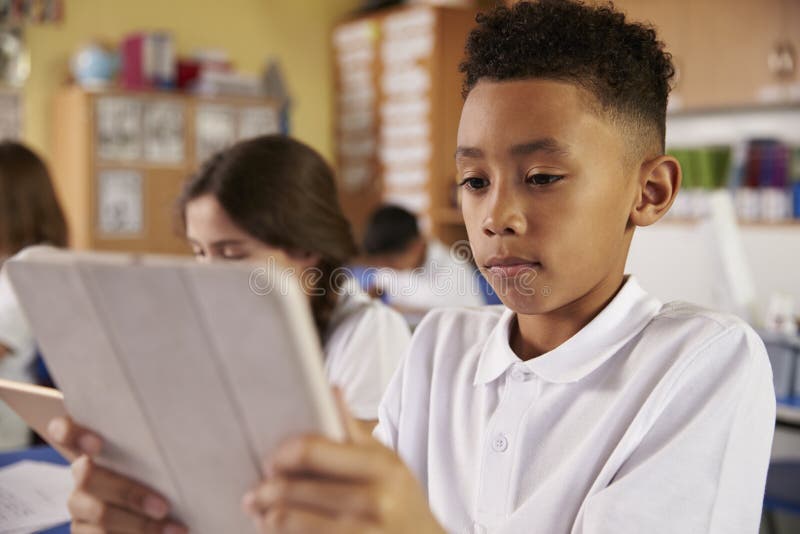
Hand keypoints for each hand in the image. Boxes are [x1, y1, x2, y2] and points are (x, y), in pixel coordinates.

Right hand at [48, 416, 186, 533]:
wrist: (164, 507)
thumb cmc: (164, 472)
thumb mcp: (160, 458)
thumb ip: (157, 449)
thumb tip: (192, 441)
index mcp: (94, 446)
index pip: (64, 430)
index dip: (71, 433)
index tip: (98, 444)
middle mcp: (82, 475)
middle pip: (89, 478)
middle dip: (129, 493)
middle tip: (164, 506)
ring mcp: (80, 506)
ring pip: (100, 514)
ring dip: (140, 524)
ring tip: (175, 529)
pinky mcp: (83, 533)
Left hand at [243, 390, 443, 533]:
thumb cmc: (403, 501)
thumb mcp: (389, 463)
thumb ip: (354, 431)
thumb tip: (331, 390)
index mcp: (381, 466)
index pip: (312, 451)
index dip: (282, 454)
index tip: (272, 460)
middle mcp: (374, 500)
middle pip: (294, 489)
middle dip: (266, 490)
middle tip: (255, 492)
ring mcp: (364, 533)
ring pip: (290, 522)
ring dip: (267, 517)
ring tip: (260, 512)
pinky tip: (276, 529)